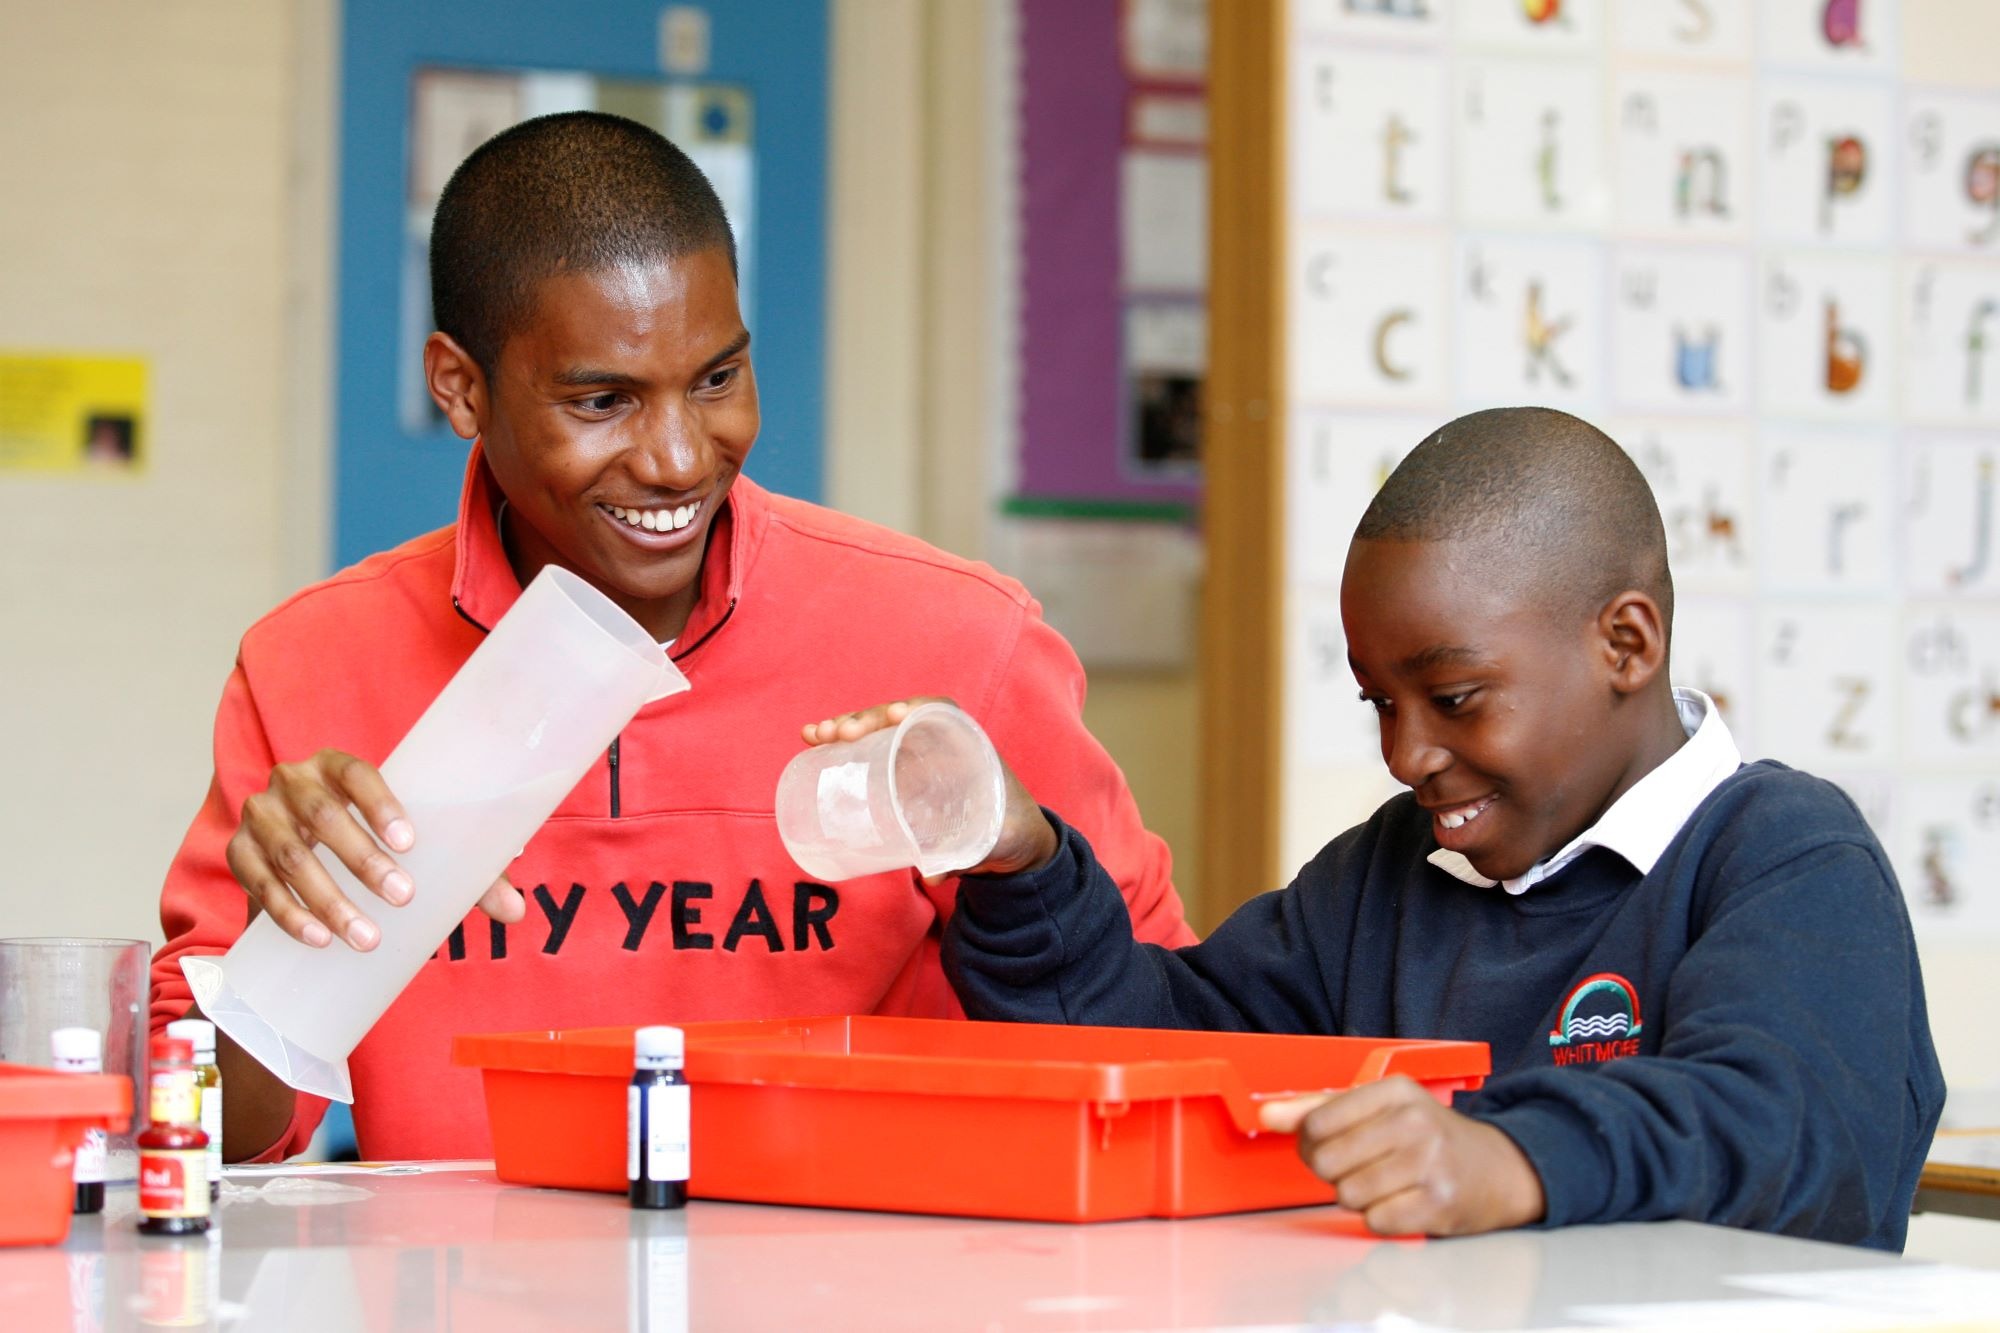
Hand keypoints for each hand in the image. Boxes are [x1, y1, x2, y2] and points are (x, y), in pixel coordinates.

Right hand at [227, 748, 526, 949]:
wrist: (305, 859)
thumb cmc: (375, 843)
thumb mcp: (416, 850)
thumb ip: (465, 874)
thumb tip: (516, 911)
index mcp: (336, 765)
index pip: (356, 772)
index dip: (380, 803)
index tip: (409, 841)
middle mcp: (292, 781)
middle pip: (322, 816)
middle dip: (362, 860)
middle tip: (401, 898)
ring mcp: (261, 817)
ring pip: (292, 856)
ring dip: (329, 899)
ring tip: (364, 936)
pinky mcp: (239, 854)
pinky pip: (260, 885)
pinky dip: (290, 914)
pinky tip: (318, 939)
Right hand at [800, 698, 1058, 876]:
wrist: (1012, 840)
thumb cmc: (1007, 830)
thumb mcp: (991, 842)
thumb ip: (964, 855)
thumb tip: (933, 875)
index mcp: (967, 748)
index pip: (939, 714)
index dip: (917, 709)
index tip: (896, 714)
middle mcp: (938, 744)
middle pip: (897, 718)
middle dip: (865, 719)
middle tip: (838, 733)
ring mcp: (915, 757)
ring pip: (877, 732)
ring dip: (844, 728)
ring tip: (813, 735)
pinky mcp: (899, 773)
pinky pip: (869, 751)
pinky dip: (842, 746)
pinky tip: (814, 744)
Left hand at [1258, 1076, 1546, 1236]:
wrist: (1496, 1170)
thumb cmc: (1428, 1137)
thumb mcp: (1379, 1108)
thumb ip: (1318, 1109)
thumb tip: (1266, 1116)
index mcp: (1395, 1091)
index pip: (1317, 1121)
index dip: (1310, 1142)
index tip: (1324, 1145)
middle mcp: (1414, 1122)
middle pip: (1327, 1161)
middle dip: (1332, 1172)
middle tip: (1356, 1167)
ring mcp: (1429, 1164)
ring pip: (1348, 1194)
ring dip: (1356, 1196)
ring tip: (1382, 1184)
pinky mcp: (1439, 1204)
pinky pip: (1375, 1220)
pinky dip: (1380, 1217)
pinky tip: (1399, 1202)